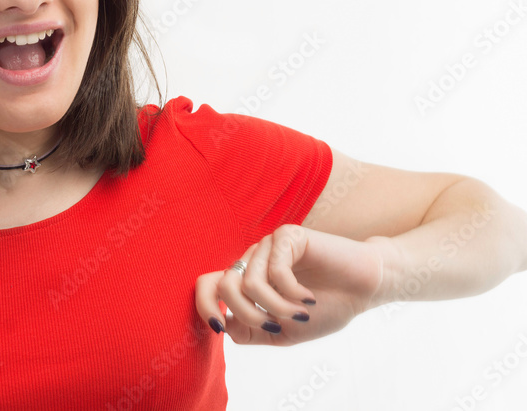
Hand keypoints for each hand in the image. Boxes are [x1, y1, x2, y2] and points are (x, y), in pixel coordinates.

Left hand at [194, 224, 390, 345]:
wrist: (365, 290)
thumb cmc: (326, 310)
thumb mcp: (283, 332)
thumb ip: (251, 331)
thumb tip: (222, 326)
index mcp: (247, 280)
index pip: (208, 284)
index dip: (203, 304)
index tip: (217, 326)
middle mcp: (253, 259)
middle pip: (225, 285)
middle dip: (247, 314)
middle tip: (274, 328)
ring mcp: (268, 245)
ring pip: (250, 282)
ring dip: (276, 308)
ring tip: (301, 315)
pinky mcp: (287, 235)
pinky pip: (275, 269)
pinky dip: (291, 292)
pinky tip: (309, 299)